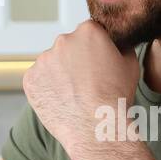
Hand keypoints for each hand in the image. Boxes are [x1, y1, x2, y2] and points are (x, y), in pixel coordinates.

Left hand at [23, 20, 139, 156]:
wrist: (95, 127)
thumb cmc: (115, 98)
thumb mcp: (130, 65)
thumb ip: (122, 46)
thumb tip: (117, 43)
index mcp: (88, 32)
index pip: (89, 33)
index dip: (94, 49)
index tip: (97, 64)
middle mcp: (62, 41)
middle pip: (68, 47)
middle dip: (75, 60)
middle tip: (86, 82)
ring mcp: (43, 60)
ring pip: (52, 64)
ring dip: (60, 75)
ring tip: (75, 95)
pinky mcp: (30, 79)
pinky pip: (39, 80)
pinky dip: (47, 89)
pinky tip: (62, 101)